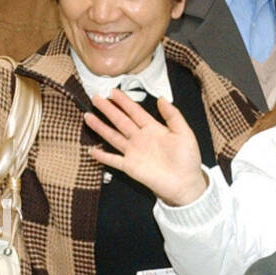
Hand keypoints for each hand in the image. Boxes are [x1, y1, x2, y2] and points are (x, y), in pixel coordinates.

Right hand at [84, 89, 206, 204]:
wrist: (185, 183)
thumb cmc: (187, 158)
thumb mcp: (184, 132)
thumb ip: (173, 115)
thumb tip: (161, 98)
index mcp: (153, 128)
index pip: (135, 111)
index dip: (124, 101)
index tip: (113, 92)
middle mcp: (140, 138)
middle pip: (120, 120)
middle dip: (108, 109)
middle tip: (96, 98)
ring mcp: (133, 152)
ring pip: (113, 136)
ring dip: (100, 127)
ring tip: (88, 117)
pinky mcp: (130, 167)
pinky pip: (113, 160)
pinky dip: (102, 156)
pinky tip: (92, 150)